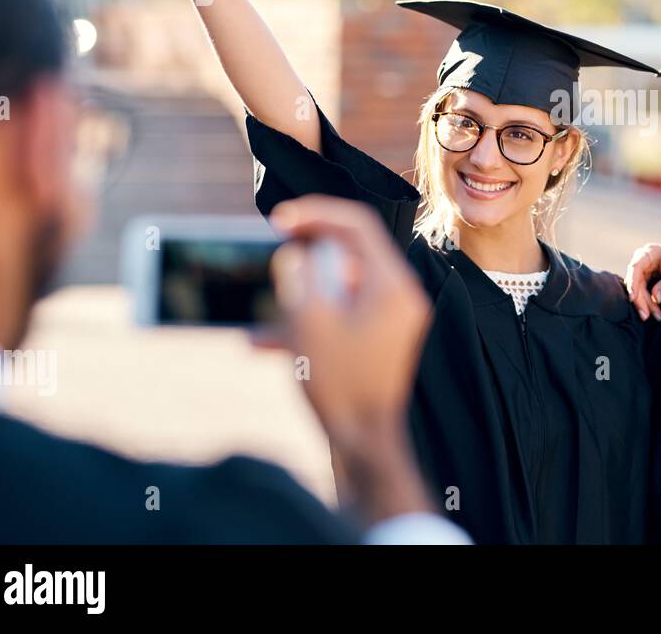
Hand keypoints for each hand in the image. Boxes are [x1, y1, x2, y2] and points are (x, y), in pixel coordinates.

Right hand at [269, 195, 430, 445]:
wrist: (363, 445)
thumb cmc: (340, 387)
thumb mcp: (307, 323)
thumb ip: (299, 276)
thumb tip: (296, 254)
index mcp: (391, 286)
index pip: (357, 225)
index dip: (315, 214)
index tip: (279, 220)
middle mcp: (398, 297)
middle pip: (346, 254)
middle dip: (302, 259)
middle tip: (270, 265)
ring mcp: (389, 320)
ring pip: (336, 287)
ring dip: (297, 296)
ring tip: (262, 312)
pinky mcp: (376, 340)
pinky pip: (339, 315)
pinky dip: (307, 321)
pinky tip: (263, 342)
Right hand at [625, 242, 660, 320]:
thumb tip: (656, 298)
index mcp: (649, 253)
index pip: (635, 267)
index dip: (632, 283)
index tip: (632, 298)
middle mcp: (643, 261)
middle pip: (635, 282)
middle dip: (641, 300)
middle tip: (646, 316)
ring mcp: (644, 270)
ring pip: (639, 289)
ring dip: (646, 304)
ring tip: (658, 316)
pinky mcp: (647, 278)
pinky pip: (644, 291)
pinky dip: (650, 302)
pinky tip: (655, 312)